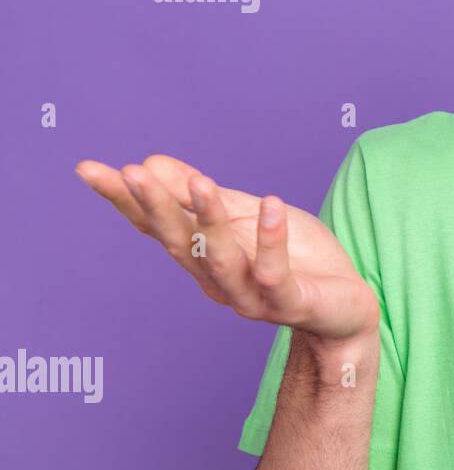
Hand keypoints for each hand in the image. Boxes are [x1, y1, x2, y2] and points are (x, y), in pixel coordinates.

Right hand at [75, 154, 379, 342]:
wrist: (347, 306)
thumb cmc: (297, 258)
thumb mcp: (248, 216)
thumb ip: (204, 195)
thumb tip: (152, 163)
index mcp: (203, 257)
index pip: (156, 226)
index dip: (123, 200)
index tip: (89, 170)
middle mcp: (217, 280)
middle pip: (179, 243)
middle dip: (156, 209)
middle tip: (132, 173)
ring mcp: (252, 296)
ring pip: (221, 261)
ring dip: (209, 223)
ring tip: (201, 182)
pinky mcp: (290, 303)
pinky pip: (274, 274)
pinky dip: (270, 241)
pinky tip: (272, 204)